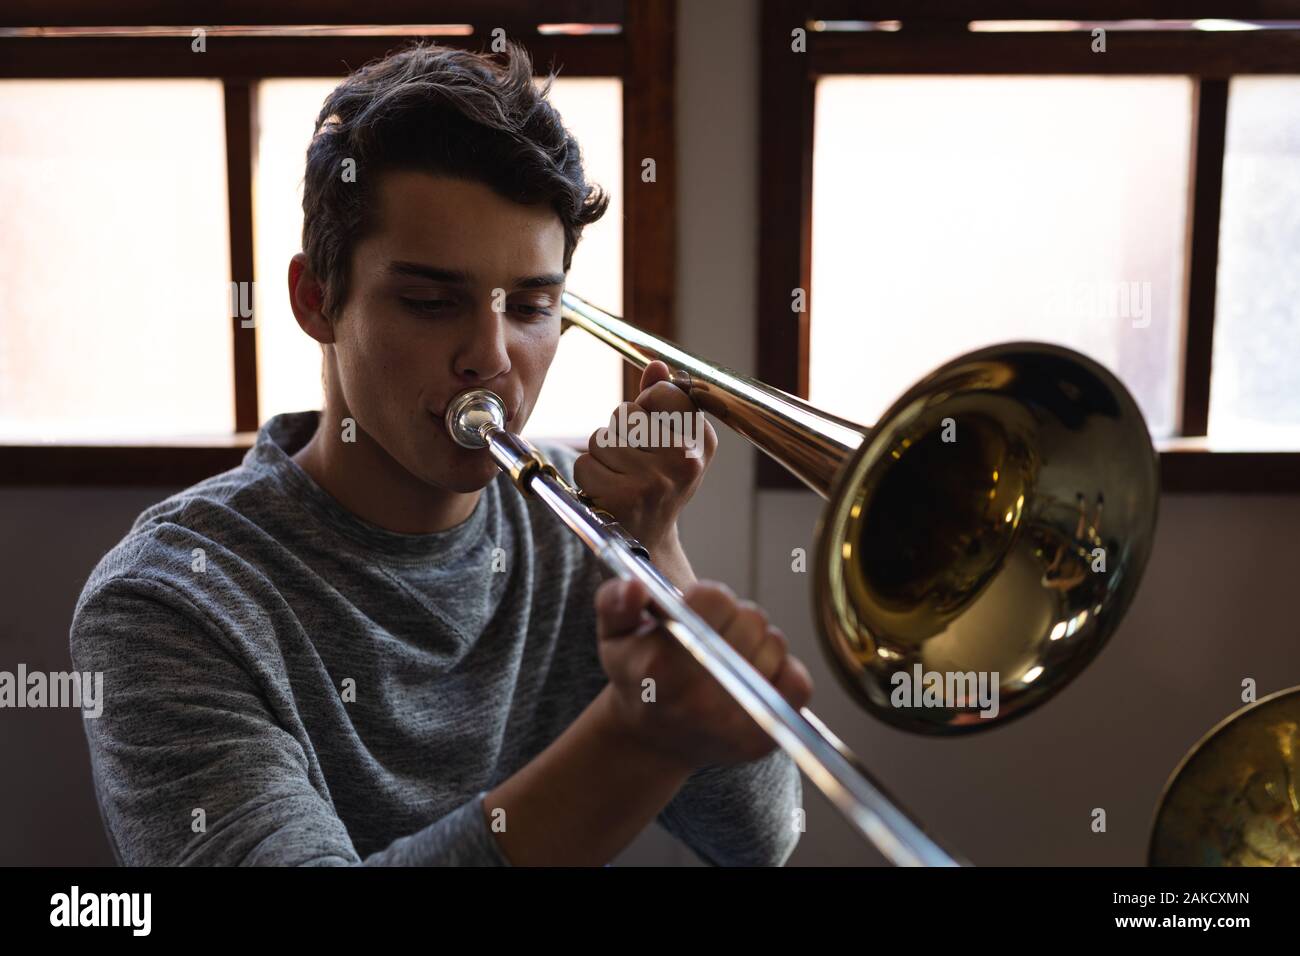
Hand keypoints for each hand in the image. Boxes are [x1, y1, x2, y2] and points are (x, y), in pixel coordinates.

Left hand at [574, 361, 718, 556]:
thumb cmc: (657, 483)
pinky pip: (584, 464)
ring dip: (601, 457)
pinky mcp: (623, 497)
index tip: (652, 430)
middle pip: (626, 414)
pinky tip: (606, 494)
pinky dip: (588, 477)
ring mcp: (655, 480)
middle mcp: (685, 460)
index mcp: (702, 441)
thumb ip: (662, 401)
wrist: (647, 542)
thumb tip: (656, 365)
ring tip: (620, 478)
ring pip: (601, 438)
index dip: (646, 406)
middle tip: (634, 463)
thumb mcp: (670, 442)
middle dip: (620, 434)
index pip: (663, 392)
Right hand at [593, 576, 814, 770]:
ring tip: (730, 657)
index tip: (696, 611)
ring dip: (757, 644)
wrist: (654, 740)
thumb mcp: (613, 636)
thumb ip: (615, 602)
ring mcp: (733, 721)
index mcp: (662, 665)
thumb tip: (634, 586)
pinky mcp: (762, 738)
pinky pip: (798, 682)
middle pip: (751, 618)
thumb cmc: (637, 677)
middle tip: (713, 636)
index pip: (715, 598)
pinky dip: (783, 672)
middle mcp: (700, 696)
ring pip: (775, 644)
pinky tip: (753, 675)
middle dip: (734, 619)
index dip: (707, 598)